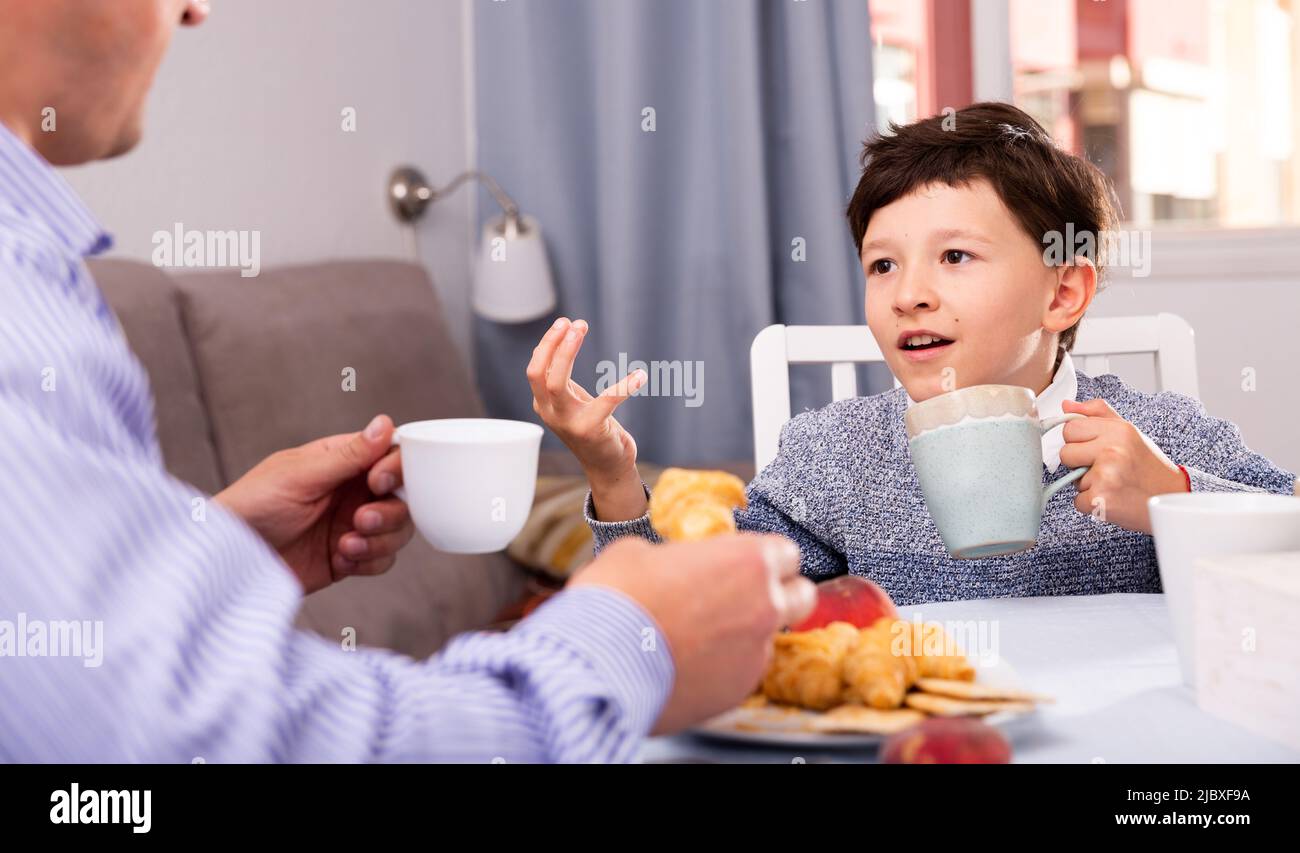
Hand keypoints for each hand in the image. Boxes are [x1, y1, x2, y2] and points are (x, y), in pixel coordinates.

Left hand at [215, 414, 413, 593]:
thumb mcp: (301, 476)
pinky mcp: (349, 557)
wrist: (229, 560)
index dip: (396, 469)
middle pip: (404, 498)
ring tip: (346, 545)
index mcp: (343, 462)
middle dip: (389, 513)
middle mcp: (353, 492)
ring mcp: (353, 525)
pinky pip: (383, 560)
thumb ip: (348, 455)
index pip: (391, 456)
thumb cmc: (253, 506)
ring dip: (380, 540)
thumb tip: (385, 423)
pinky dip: (370, 562)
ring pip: (399, 530)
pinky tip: (341, 560)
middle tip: (360, 520)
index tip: (377, 482)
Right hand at [526, 317, 644, 480]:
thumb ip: (562, 379)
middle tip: (572, 323)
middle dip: (552, 345)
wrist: (608, 466)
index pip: (536, 369)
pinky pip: (606, 401)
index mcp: (543, 404)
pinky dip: (625, 385)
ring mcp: (567, 423)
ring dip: (567, 353)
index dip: (548, 344)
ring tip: (581, 329)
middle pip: (539, 374)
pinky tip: (641, 375)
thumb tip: (561, 342)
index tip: (566, 323)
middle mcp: (550, 413)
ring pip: (556, 383)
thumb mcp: (572, 401)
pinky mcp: (590, 431)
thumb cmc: (593, 428)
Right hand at [568, 533, 815, 734]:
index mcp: (748, 560)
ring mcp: (755, 653)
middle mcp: (765, 605)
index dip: (763, 558)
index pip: (786, 552)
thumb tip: (667, 566)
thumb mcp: (638, 553)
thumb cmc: (617, 598)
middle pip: (801, 596)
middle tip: (741, 597)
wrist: (597, 661)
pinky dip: (722, 667)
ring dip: (745, 635)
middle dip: (779, 595)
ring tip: (700, 637)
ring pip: (768, 639)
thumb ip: (673, 558)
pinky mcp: (736, 692)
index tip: (743, 564)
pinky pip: (740, 672)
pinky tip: (687, 664)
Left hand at [1059, 398, 1187, 533]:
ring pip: (1071, 479)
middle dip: (1078, 463)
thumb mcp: (1127, 431)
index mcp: (1118, 430)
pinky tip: (1113, 498)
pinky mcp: (1101, 499)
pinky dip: (1091, 504)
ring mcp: (1106, 475)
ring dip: (1088, 485)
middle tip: (1104, 467)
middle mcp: (1112, 450)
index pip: (1070, 428)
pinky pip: (1078, 501)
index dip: (1078, 441)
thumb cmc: (1147, 465)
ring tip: (1113, 482)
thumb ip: (1097, 414)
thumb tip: (1067, 406)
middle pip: (1066, 453)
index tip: (1094, 448)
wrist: (1172, 497)